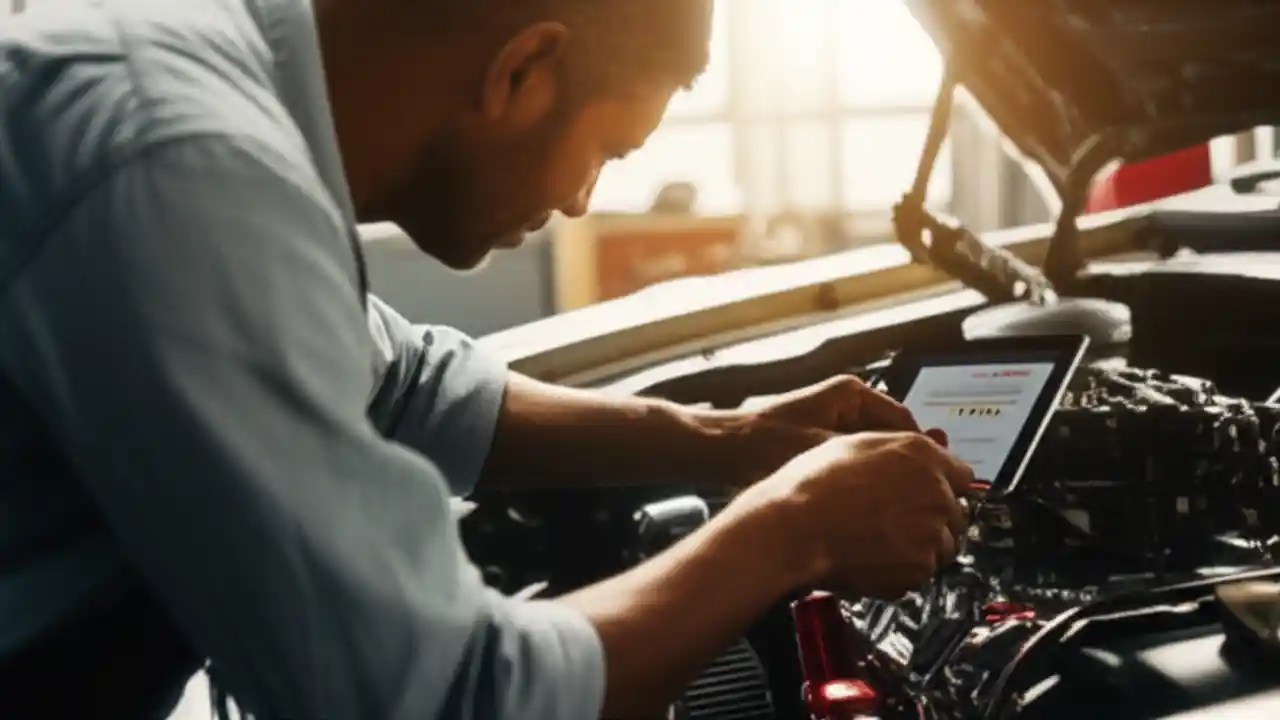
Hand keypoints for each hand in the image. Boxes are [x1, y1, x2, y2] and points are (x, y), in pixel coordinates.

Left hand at [714, 375, 921, 487]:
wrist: (719, 450)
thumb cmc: (762, 443)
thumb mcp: (823, 449)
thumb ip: (872, 454)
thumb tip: (915, 459)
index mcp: (852, 394)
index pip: (905, 423)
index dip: (922, 455)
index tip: (934, 481)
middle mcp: (846, 403)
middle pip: (891, 438)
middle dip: (902, 467)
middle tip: (917, 496)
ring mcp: (833, 422)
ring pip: (873, 452)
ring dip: (882, 475)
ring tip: (893, 502)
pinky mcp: (820, 442)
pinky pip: (854, 461)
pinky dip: (861, 479)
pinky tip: (865, 503)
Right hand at [745, 432, 973, 598]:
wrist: (793, 528)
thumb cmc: (812, 485)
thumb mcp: (855, 445)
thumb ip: (899, 448)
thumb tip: (923, 448)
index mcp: (922, 455)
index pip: (963, 475)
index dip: (945, 487)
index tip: (931, 497)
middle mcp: (935, 492)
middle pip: (957, 515)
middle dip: (934, 521)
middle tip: (898, 525)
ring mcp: (930, 532)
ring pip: (943, 547)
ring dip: (922, 548)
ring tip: (882, 544)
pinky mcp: (919, 568)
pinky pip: (921, 573)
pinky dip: (903, 571)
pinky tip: (873, 558)